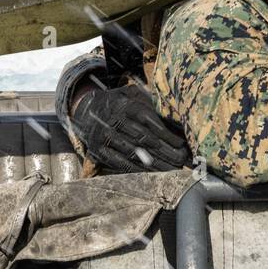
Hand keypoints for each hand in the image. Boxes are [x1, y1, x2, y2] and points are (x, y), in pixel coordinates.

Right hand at [68, 83, 189, 173]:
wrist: (86, 110)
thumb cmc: (119, 103)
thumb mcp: (132, 95)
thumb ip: (150, 102)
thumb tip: (175, 117)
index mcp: (124, 104)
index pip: (148, 119)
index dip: (165, 132)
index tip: (181, 143)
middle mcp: (113, 120)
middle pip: (143, 138)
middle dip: (165, 151)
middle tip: (181, 160)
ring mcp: (104, 136)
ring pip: (134, 153)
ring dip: (155, 163)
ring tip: (172, 169)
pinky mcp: (99, 150)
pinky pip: (120, 163)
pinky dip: (138, 170)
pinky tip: (152, 173)